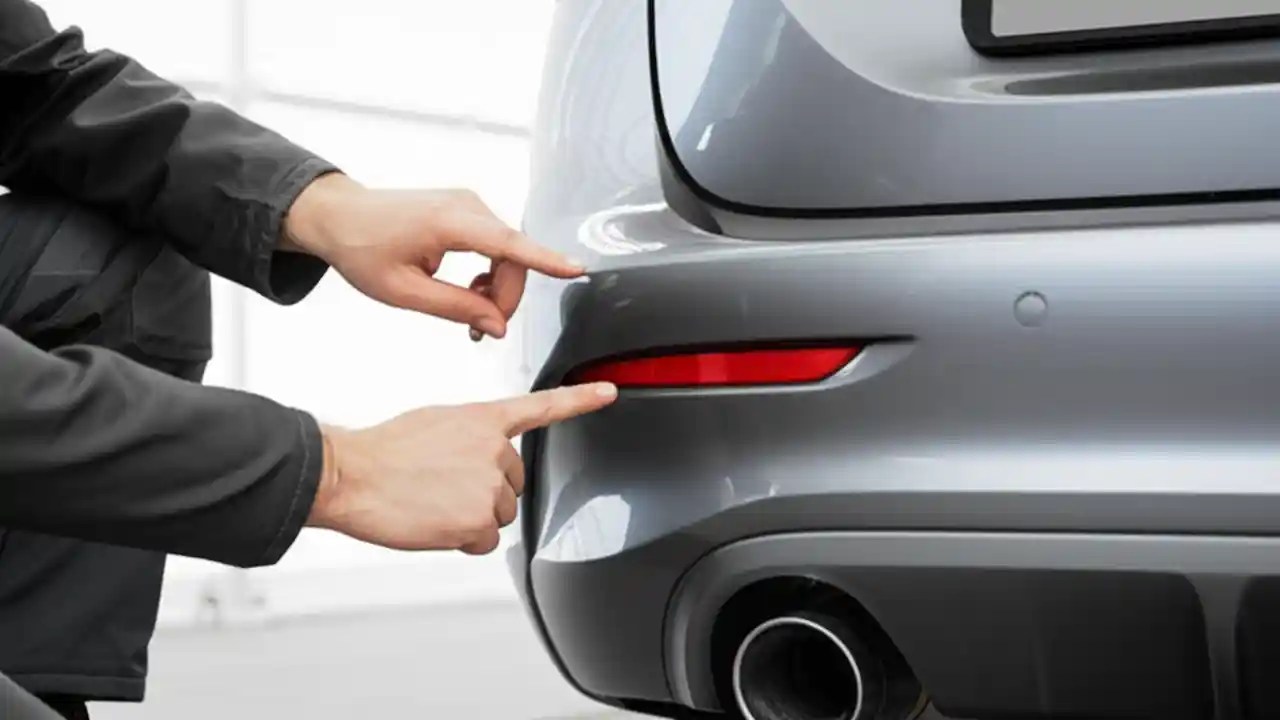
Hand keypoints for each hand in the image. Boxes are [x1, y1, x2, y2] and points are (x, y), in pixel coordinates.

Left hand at [282, 173, 583, 338]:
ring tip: (471, 315)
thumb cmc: (361, 247)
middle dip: (505, 298)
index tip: (575, 269)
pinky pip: (495, 245)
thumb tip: (496, 326)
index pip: (510, 244)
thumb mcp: (404, 292)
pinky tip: (471, 291)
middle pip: (512, 258)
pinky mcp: (465, 210)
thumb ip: (456, 308)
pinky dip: (490, 272)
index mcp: (449, 222)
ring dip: (497, 288)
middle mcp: (465, 206)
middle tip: (480, 331)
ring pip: (506, 254)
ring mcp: (466, 205)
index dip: (545, 260)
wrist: (336, 216)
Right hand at [306, 382, 617, 554]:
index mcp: (483, 419)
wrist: (353, 474)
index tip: (609, 392)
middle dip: (482, 492)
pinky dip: (460, 540)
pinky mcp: (479, 520)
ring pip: (497, 516)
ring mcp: (490, 485)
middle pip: (511, 484)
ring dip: (469, 518)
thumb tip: (480, 465)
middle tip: (440, 486)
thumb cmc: (383, 451)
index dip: (581, 400)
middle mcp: (495, 449)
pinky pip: (482, 542)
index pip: (542, 406)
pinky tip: (433, 522)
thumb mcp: (436, 425)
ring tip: (431, 502)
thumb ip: (471, 439)